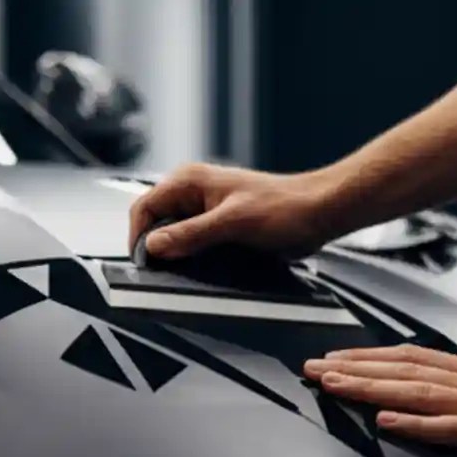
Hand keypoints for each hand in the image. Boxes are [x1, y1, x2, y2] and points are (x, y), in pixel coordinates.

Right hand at [128, 163, 342, 259]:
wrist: (317, 212)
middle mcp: (193, 194)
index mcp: (189, 181)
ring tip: (187, 273)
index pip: (144, 209)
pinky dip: (194, 259)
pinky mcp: (219, 228)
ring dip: (177, 256)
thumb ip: (191, 234)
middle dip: (158, 249)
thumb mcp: (233, 223)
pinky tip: (203, 270)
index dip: (139, 238)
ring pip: (174, 238)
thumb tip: (155, 246)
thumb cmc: (284, 207)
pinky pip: (194, 245)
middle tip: (166, 274)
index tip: (147, 265)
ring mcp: (205, 211)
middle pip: (156, 225)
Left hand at [303, 345, 456, 456]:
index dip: (368, 357)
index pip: (411, 358)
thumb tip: (437, 395)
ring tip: (334, 385)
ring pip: (418, 391)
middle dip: (353, 367)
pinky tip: (388, 420)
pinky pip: (452, 428)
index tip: (333, 358)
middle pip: (403, 369)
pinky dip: (417, 422)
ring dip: (371, 387)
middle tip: (312, 368)